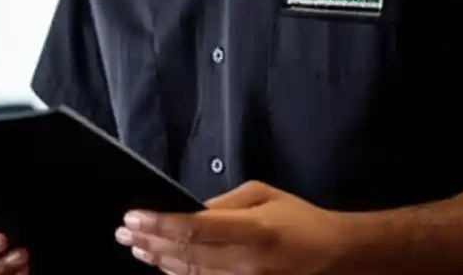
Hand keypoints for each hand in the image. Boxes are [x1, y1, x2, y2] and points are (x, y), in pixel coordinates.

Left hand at [115, 181, 349, 274]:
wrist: (338, 258)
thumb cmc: (301, 221)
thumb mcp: (265, 196)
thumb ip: (225, 203)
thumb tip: (192, 209)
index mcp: (252, 231)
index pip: (193, 229)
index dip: (159, 224)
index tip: (133, 217)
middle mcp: (245, 264)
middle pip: (185, 256)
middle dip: (150, 243)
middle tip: (123, 233)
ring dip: (159, 262)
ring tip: (137, 248)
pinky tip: (164, 267)